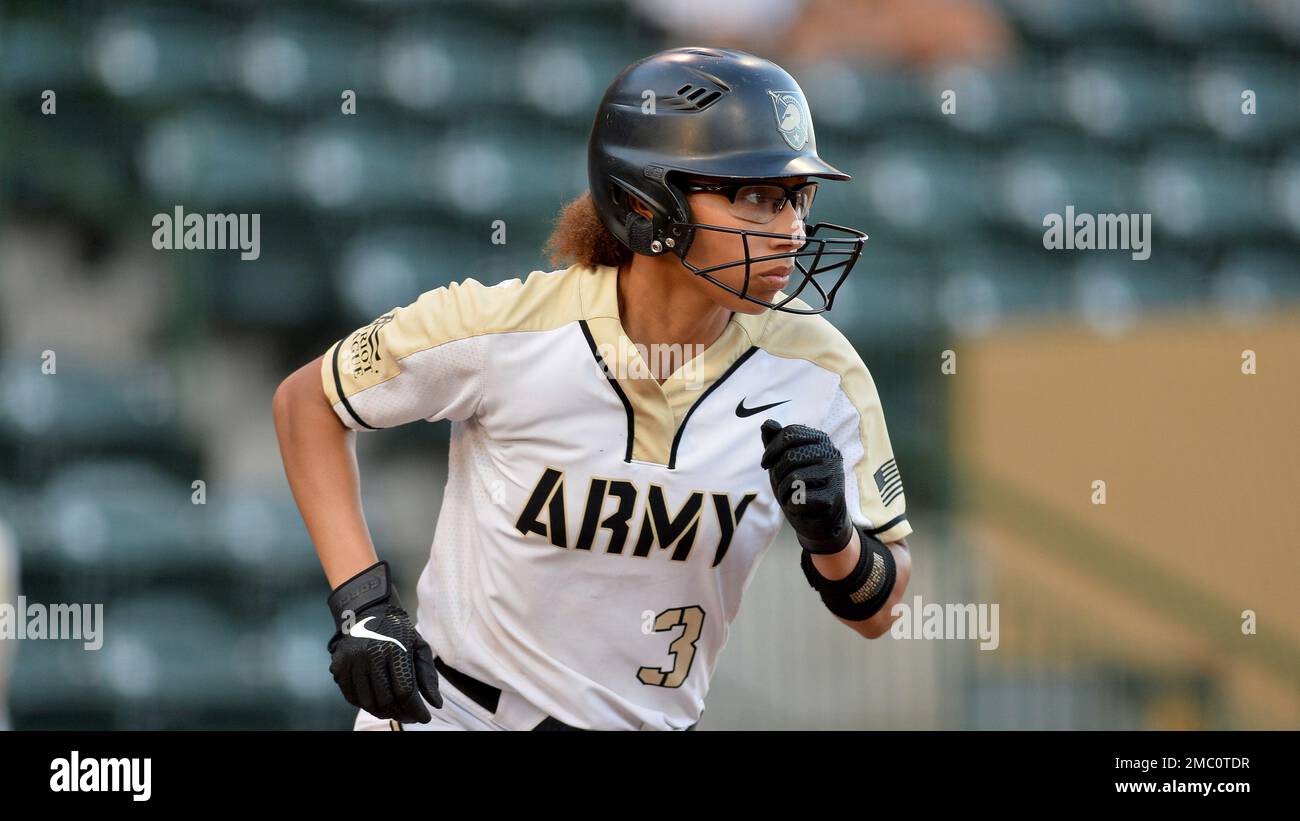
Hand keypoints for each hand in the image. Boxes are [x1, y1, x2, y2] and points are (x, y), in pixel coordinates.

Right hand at [326, 561, 441, 722]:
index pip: (405, 691)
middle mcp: (371, 654)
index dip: (416, 710)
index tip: (424, 718)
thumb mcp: (419, 647)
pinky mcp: (339, 666)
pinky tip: (378, 702)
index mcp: (395, 648)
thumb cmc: (398, 632)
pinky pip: (352, 697)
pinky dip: (366, 705)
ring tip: (395, 711)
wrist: (366, 611)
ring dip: (384, 712)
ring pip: (368, 702)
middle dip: (401, 714)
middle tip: (410, 717)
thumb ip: (428, 676)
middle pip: (386, 699)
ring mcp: (352, 661)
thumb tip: (436, 705)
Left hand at [760, 419, 850, 553]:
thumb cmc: (800, 486)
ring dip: (784, 492)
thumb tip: (767, 423)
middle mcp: (831, 452)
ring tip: (790, 496)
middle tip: (780, 486)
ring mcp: (835, 473)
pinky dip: (793, 505)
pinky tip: (800, 507)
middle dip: (777, 474)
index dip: (771, 450)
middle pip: (790, 457)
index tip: (765, 464)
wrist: (819, 519)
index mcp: (820, 439)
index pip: (789, 434)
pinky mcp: (834, 495)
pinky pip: (801, 497)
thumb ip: (775, 442)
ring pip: (794, 478)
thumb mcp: (784, 462)